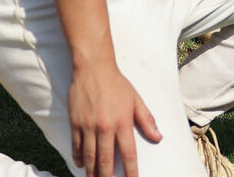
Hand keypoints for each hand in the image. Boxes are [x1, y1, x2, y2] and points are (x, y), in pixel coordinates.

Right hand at [66, 60, 160, 176]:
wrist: (93, 67)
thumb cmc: (117, 84)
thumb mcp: (136, 100)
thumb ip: (147, 120)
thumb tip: (158, 137)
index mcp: (123, 122)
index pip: (128, 154)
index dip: (131, 171)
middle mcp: (105, 127)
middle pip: (106, 161)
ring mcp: (88, 126)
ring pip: (89, 157)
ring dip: (92, 172)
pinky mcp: (75, 122)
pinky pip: (76, 145)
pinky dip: (78, 158)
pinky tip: (80, 165)